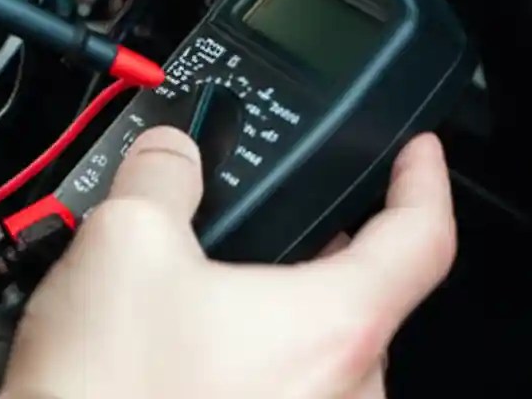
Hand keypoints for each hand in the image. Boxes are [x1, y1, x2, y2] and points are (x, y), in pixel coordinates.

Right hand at [0, 130, 456, 398]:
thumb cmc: (107, 396)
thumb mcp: (124, 243)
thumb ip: (165, 175)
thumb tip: (172, 155)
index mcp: (334, 328)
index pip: (422, 239)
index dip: (424, 183)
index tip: (418, 158)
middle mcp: (345, 394)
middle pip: (359, 300)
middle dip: (312, 257)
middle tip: (261, 229)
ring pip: (318, 354)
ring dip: (272, 318)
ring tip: (198, 301)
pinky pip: (287, 397)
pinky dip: (251, 367)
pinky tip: (187, 357)